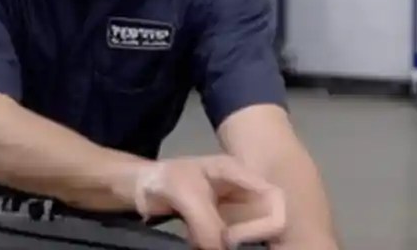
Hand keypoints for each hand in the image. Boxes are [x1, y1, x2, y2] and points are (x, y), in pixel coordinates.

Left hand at [133, 155, 286, 248]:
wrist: (142, 188)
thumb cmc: (164, 179)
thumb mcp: (184, 194)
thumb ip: (205, 221)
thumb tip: (221, 248)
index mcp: (239, 174)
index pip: (274, 198)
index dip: (263, 223)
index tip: (232, 237)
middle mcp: (243, 193)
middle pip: (269, 220)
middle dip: (248, 237)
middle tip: (219, 244)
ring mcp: (234, 211)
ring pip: (250, 235)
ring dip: (229, 245)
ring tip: (199, 240)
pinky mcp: (222, 226)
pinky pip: (231, 243)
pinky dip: (216, 246)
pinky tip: (196, 242)